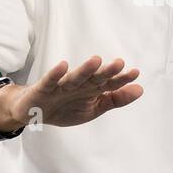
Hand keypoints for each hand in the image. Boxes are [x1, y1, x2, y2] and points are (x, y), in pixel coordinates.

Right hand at [0, 56, 141, 130]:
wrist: (32, 112)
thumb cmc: (64, 107)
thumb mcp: (93, 108)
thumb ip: (115, 99)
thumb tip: (140, 89)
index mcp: (91, 89)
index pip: (109, 83)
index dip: (121, 79)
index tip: (135, 73)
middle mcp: (78, 85)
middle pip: (94, 78)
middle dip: (106, 71)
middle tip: (119, 63)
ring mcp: (60, 86)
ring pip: (74, 78)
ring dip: (84, 70)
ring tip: (96, 60)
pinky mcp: (43, 89)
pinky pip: (50, 81)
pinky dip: (55, 74)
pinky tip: (63, 66)